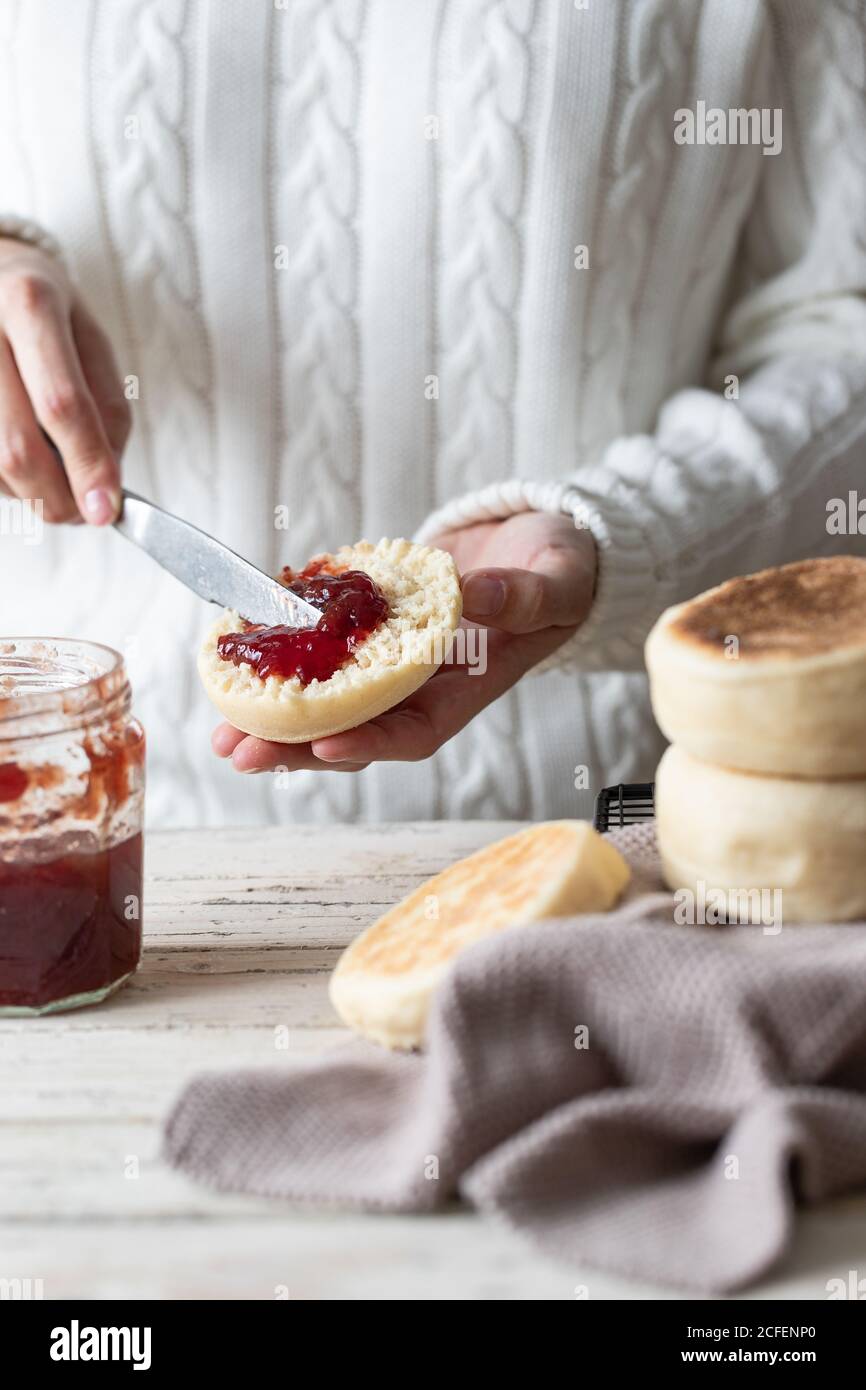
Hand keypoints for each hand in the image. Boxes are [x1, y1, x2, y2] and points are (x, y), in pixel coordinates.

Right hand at [0, 237, 129, 522]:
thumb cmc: (46, 312)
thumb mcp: (91, 340)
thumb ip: (107, 408)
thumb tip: (105, 481)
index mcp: (30, 303)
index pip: (62, 404)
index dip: (88, 466)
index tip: (107, 509)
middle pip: (16, 447)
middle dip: (56, 496)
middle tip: (82, 512)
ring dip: (28, 493)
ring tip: (51, 480)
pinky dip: (3, 482)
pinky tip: (18, 464)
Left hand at [213, 511, 596, 773]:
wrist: (543, 541)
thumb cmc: (562, 572)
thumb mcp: (554, 583)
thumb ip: (522, 597)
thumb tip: (475, 596)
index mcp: (466, 689)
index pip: (414, 731)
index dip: (370, 743)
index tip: (323, 744)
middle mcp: (423, 684)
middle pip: (354, 729)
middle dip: (295, 746)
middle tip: (238, 752)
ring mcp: (394, 658)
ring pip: (328, 701)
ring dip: (275, 718)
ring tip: (221, 730)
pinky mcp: (373, 625)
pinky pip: (323, 647)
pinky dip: (284, 654)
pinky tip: (240, 657)